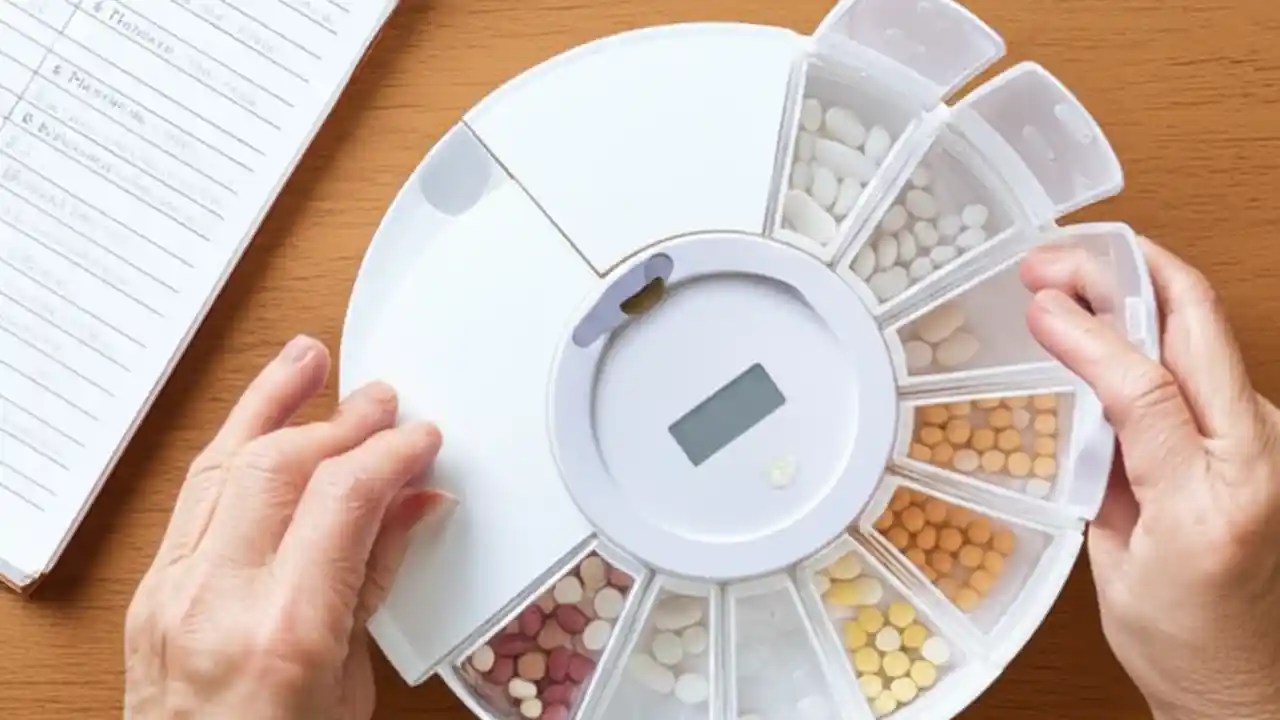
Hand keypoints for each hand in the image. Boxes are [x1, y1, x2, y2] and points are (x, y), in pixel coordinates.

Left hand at [124, 336, 450, 719]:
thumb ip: (375, 581)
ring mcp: (171, 589)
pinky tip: (260, 418)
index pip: (344, 498)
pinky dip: (234, 443)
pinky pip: (196, 492)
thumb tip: (412, 504)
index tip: (420, 437)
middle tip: (382, 398)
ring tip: (307, 361)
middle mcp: (217, 599)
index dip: (390, 451)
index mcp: (284, 630)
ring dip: (271, 403)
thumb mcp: (350, 684)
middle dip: (340, 419)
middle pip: (280, 465)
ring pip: (223, 463)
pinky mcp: (150, 586)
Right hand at [1021, 238, 1279, 719]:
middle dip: (1123, 271)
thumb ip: (1111, 467)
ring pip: (1204, 330)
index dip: (1086, 333)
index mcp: (1215, 498)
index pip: (1148, 388)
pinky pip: (1207, 359)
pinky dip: (1157, 325)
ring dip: (1138, 288)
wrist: (1244, 677)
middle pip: (1197, 324)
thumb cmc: (1182, 637)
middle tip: (1056, 257)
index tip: (1040, 300)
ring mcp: (1271, 437)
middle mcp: (1261, 454)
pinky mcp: (1266, 433)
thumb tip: (1086, 387)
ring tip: (1072, 275)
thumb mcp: (1119, 559)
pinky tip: (1112, 317)